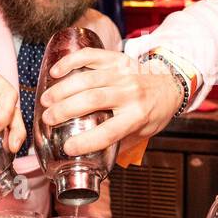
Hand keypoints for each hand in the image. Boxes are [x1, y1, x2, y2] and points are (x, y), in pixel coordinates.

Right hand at [37, 47, 182, 156]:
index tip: (67, 148)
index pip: (108, 132)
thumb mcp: (143, 134)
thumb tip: (91, 161)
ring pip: (88, 79)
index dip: (86, 142)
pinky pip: (91, 57)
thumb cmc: (154, 113)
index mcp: (137, 117)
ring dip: (62, 90)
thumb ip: (119, 145)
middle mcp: (130, 94)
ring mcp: (123, 74)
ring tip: (46, 101)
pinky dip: (71, 62)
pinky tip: (56, 72)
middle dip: (65, 110)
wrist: (172, 85)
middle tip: (48, 118)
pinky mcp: (118, 60)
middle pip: (92, 100)